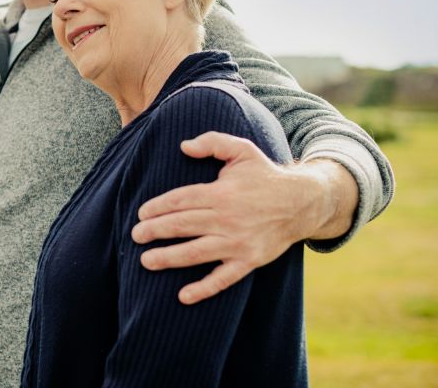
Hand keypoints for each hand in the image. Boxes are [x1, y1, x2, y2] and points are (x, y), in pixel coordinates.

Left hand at [131, 131, 353, 304]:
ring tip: (145, 261)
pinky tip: (183, 296)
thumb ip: (212, 142)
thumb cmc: (264, 175)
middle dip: (154, 231)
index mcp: (221, 193)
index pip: (180, 200)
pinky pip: (223, 279)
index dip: (158, 207)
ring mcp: (237, 242)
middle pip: (182, 226)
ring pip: (195, 252)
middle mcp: (227, 218)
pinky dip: (203, 289)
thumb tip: (183, 146)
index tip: (141, 213)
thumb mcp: (242, 150)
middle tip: (135, 236)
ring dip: (168, 258)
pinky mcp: (249, 261)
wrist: (302, 203)